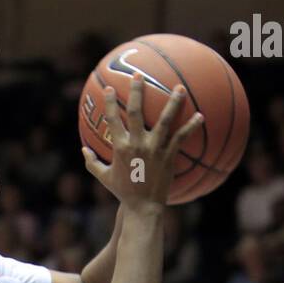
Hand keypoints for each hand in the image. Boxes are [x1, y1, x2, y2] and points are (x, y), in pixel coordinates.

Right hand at [81, 75, 202, 208]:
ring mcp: (154, 149)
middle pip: (136, 112)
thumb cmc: (123, 192)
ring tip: (180, 88)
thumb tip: (83, 149)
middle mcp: (137, 144)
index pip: (113, 119)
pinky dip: (191, 126)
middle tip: (139, 75)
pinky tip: (200, 116)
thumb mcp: (104, 177)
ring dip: (173, 102)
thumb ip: (92, 162)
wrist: (142, 207)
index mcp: (120, 147)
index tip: (112, 88)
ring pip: (164, 120)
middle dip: (137, 91)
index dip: (111, 102)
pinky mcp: (168, 156)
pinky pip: (181, 137)